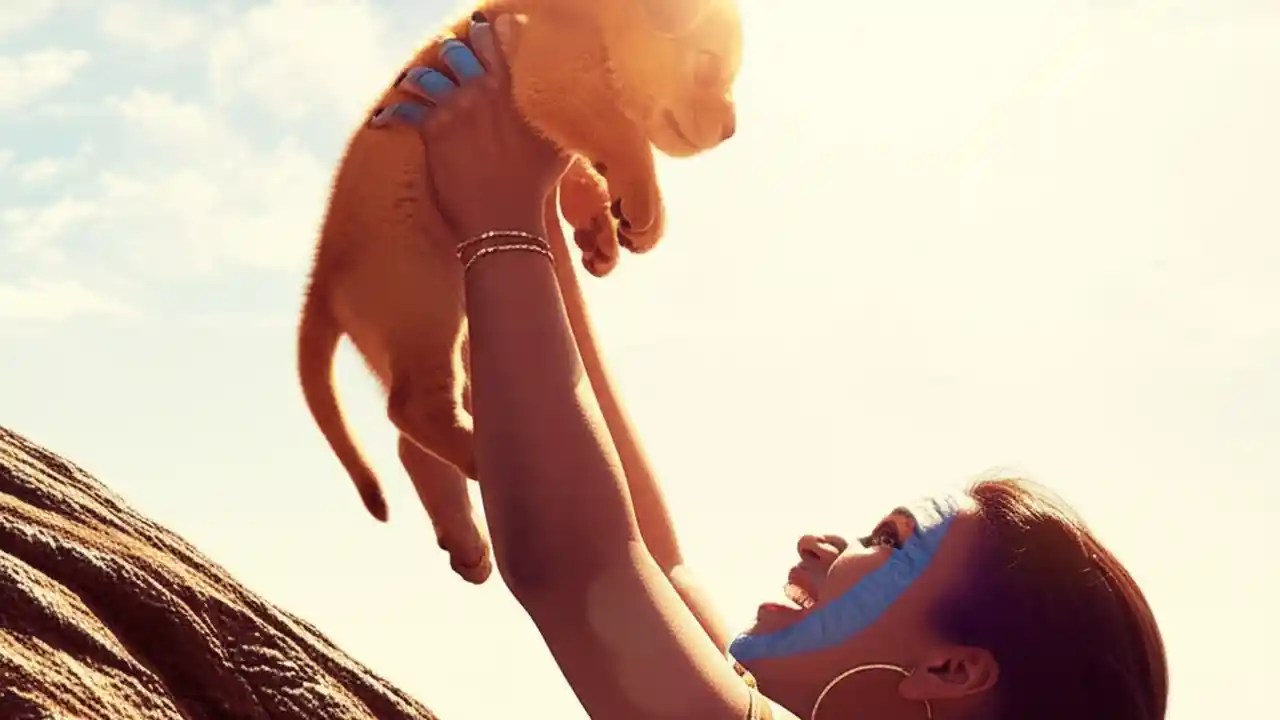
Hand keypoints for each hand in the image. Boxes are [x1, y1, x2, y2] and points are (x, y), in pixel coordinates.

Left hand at [370, 14, 571, 240]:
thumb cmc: (535, 186)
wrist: (506, 219)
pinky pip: (405, 110)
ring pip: (426, 75)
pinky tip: (385, 117)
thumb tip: (567, 105)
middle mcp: (482, 89)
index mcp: (512, 87)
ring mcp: (455, 107)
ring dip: (419, 77)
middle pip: (457, 53)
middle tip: (447, 58)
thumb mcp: (559, 144)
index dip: (485, 33)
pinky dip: (393, 113)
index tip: (480, 32)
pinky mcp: (432, 129)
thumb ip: (557, 116)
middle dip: (450, 54)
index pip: (494, 43)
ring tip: (414, 81)